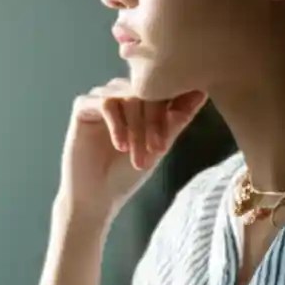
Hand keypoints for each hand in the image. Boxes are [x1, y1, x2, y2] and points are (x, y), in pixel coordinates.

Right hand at [60, 79, 207, 221]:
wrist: (97, 196)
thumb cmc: (128, 172)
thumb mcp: (160, 144)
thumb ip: (177, 118)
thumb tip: (202, 91)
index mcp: (141, 100)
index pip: (162, 89)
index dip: (171, 110)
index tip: (168, 142)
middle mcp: (121, 93)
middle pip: (146, 91)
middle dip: (155, 122)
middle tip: (157, 151)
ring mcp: (101, 98)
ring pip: (128, 96)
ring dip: (137, 128)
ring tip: (137, 156)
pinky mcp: (83, 106)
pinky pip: (106, 102)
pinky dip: (117, 125)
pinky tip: (120, 146)